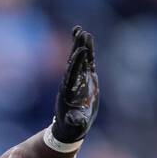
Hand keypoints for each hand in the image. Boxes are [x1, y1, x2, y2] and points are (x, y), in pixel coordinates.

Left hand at [48, 26, 98, 149]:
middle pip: (74, 61)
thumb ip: (75, 121)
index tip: (81, 49)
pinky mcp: (85, 77)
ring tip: (81, 30)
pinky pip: (86, 61)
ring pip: (79, 58)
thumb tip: (75, 119)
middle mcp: (72, 82)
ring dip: (80, 45)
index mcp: (69, 91)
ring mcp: (79, 78)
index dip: (77, 61)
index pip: (73, 73)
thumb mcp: (75, 125)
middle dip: (77, 47)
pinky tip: (87, 38)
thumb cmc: (73, 127)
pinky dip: (87, 50)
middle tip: (80, 32)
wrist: (71, 125)